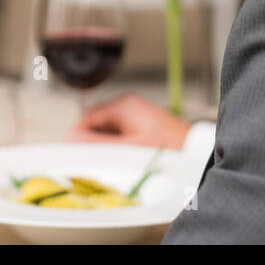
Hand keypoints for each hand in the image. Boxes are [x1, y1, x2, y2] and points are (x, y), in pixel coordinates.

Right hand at [68, 92, 191, 148]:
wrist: (193, 152)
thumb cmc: (167, 146)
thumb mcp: (128, 147)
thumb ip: (98, 143)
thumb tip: (73, 139)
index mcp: (124, 104)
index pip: (89, 115)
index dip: (78, 133)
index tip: (71, 148)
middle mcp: (128, 106)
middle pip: (96, 122)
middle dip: (90, 139)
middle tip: (84, 157)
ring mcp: (134, 116)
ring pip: (106, 130)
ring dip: (102, 144)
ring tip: (102, 160)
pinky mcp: (140, 126)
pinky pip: (118, 135)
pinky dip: (113, 146)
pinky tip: (115, 158)